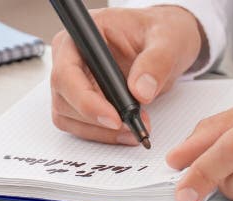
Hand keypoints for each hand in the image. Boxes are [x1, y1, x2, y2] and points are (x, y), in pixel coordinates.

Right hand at [50, 6, 202, 144]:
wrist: (166, 45)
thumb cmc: (160, 33)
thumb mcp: (168, 40)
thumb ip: (156, 62)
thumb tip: (141, 92)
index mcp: (83, 35)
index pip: (66, 73)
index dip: (85, 100)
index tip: (114, 119)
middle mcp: (70, 59)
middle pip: (64, 99)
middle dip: (97, 120)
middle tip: (132, 127)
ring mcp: (72, 83)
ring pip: (68, 117)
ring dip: (100, 132)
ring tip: (134, 129)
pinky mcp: (80, 102)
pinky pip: (80, 126)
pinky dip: (103, 135)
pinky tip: (126, 132)